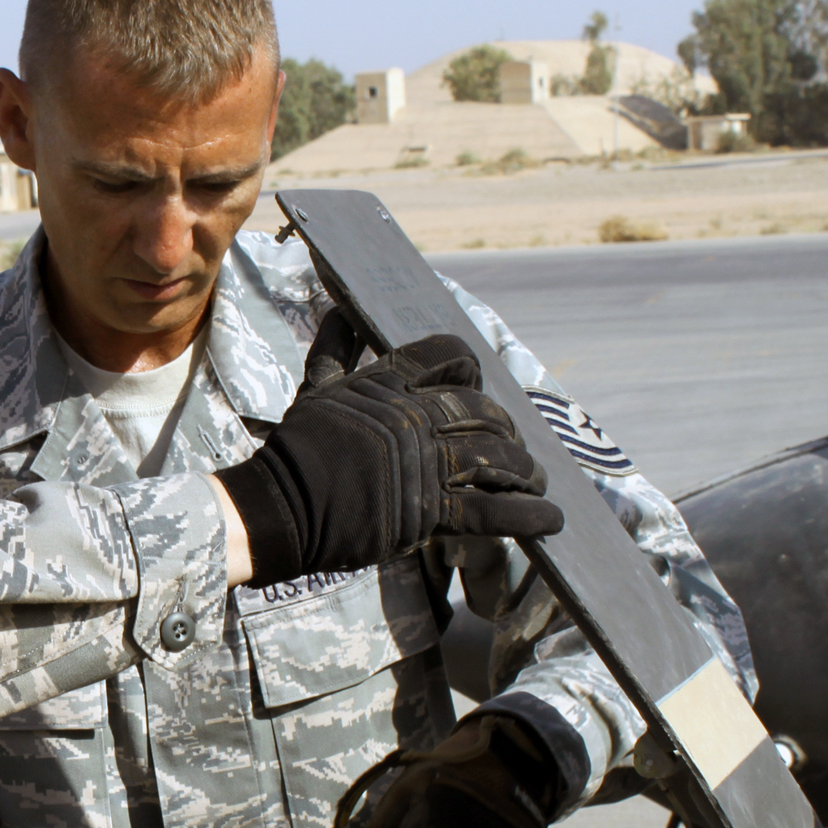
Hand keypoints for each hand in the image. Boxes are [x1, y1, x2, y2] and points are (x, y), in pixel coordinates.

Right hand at [211, 333, 563, 583]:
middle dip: (503, 429)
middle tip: (511, 445)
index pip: (450, 357)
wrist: (277, 508)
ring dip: (523, 471)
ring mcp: (422, 465)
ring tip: (534, 481)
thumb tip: (338, 308)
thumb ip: (335, 351)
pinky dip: (527, 514)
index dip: (471, 372)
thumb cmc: (296, 451)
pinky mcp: (427, 511)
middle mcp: (410, 419)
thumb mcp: (314, 391)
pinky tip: (549, 519)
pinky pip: (491, 510)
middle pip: (482, 411)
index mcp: (387, 384)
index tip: (476, 389)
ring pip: (494, 457)